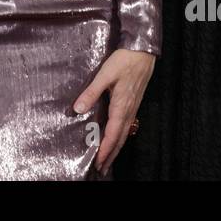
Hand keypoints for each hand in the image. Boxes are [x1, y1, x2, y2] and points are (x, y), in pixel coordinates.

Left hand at [73, 48, 154, 174]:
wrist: (142, 51)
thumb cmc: (124, 61)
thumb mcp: (104, 75)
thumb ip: (91, 92)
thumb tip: (78, 109)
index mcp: (121, 106)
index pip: (112, 134)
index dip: (105, 149)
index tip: (98, 162)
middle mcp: (129, 110)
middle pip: (120, 138)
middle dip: (111, 155)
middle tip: (102, 169)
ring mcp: (133, 107)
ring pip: (125, 133)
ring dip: (116, 147)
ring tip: (108, 159)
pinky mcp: (134, 102)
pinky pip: (127, 125)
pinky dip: (121, 136)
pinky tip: (117, 137)